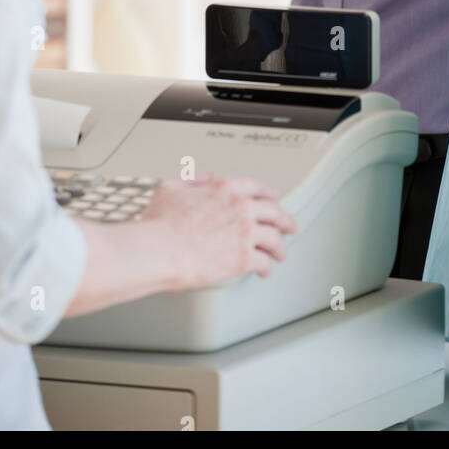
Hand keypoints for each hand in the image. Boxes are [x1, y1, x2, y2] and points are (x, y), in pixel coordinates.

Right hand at [143, 176, 297, 289]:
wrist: (159, 251)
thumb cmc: (160, 224)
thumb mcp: (171, 189)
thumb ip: (192, 180)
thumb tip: (205, 177)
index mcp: (225, 189)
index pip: (257, 187)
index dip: (270, 194)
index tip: (274, 200)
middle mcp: (240, 207)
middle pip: (274, 212)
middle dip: (285, 220)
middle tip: (289, 226)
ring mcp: (245, 232)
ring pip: (274, 238)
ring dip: (279, 247)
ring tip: (280, 254)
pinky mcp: (244, 258)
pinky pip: (264, 262)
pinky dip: (266, 267)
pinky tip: (264, 271)